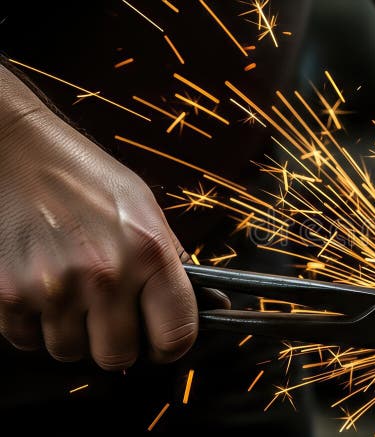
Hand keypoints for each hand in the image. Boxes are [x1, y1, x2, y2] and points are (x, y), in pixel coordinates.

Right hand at [0, 68, 201, 369]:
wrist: (14, 151)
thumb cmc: (85, 177)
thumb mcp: (144, 209)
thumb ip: (173, 261)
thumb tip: (210, 303)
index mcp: (149, 252)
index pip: (176, 335)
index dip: (170, 347)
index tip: (161, 342)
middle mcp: (104, 274)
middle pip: (118, 356)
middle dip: (118, 344)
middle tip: (112, 320)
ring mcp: (53, 287)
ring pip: (69, 352)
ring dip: (73, 335)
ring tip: (72, 295)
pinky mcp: (8, 294)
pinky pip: (26, 340)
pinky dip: (33, 326)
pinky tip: (42, 291)